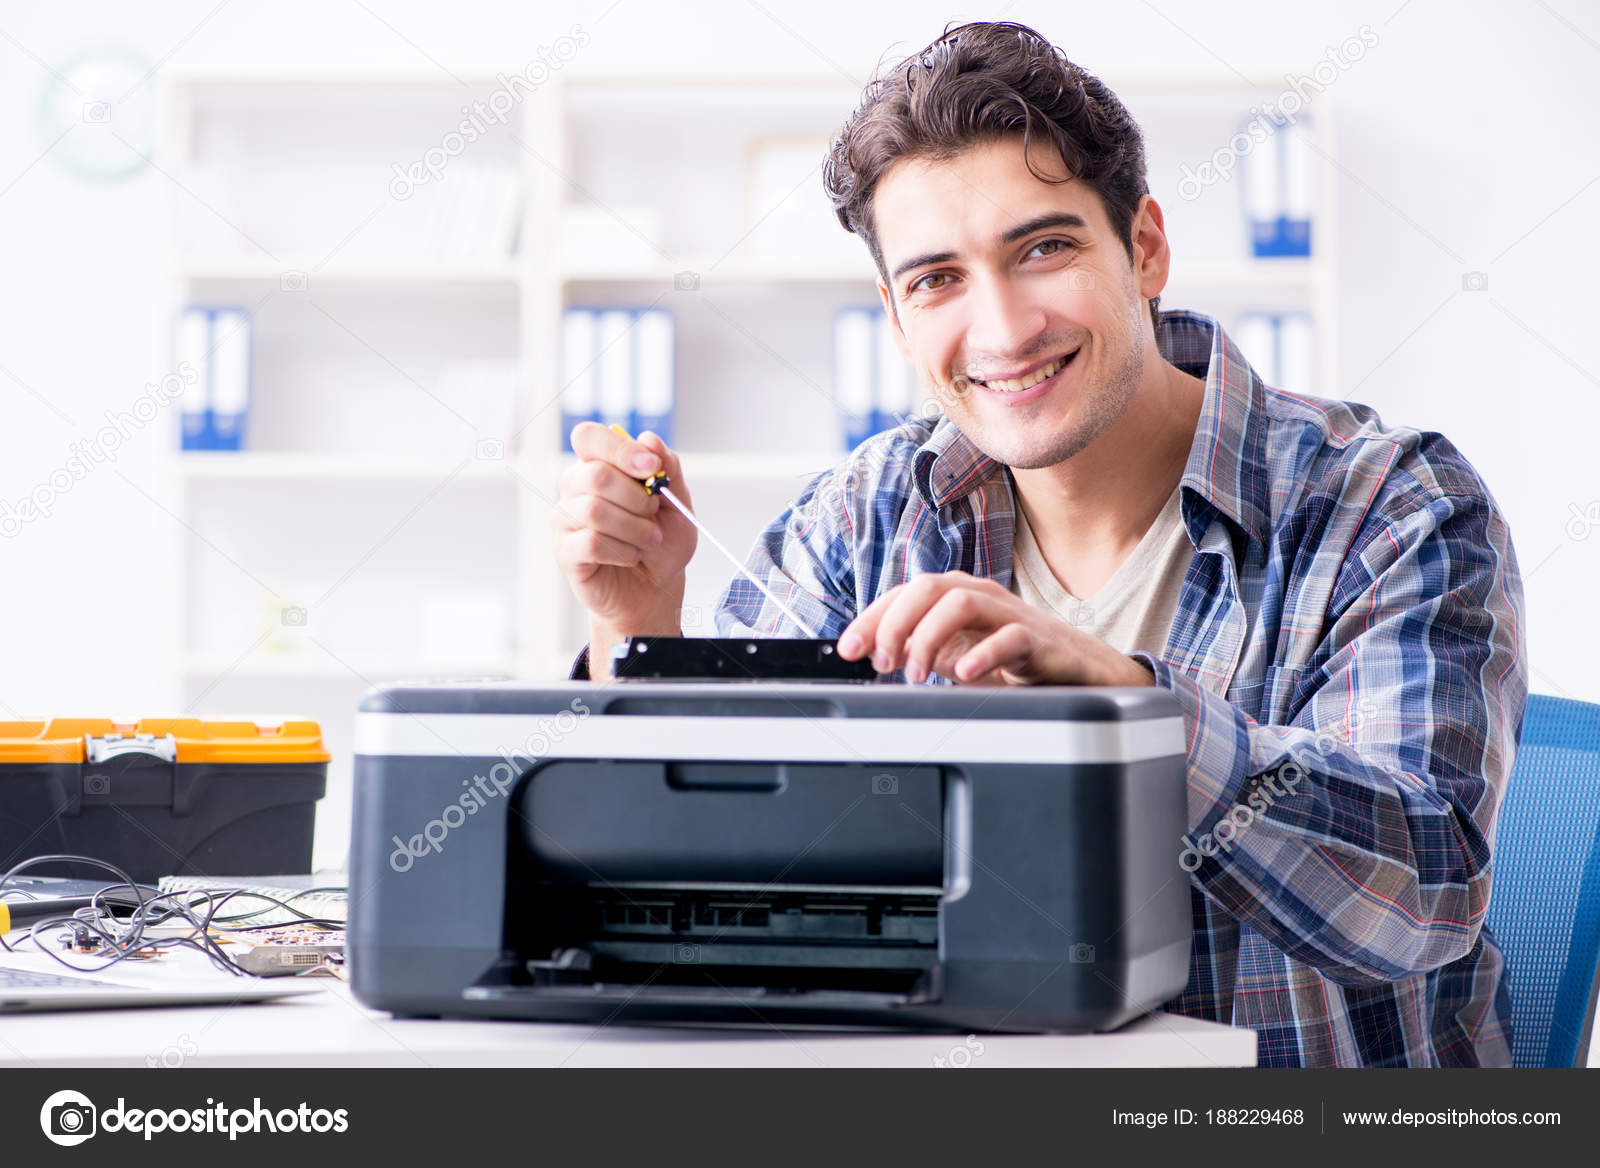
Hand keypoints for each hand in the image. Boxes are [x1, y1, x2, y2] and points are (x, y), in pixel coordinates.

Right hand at [553, 423, 696, 638]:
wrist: (656, 588)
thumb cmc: (662, 542)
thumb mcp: (678, 502)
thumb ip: (668, 468)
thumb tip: (648, 438)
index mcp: (599, 464)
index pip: (589, 437)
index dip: (619, 449)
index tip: (651, 468)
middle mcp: (575, 487)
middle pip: (595, 474)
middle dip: (636, 498)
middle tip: (654, 513)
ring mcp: (566, 519)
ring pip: (594, 510)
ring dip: (635, 528)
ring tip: (650, 540)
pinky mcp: (566, 551)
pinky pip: (591, 543)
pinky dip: (623, 551)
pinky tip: (631, 556)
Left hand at [836, 570, 1155, 686]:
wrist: (1083, 673)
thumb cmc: (1018, 659)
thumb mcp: (959, 655)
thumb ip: (923, 651)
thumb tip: (879, 653)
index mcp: (956, 596)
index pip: (904, 594)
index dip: (871, 618)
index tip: (848, 650)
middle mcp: (980, 597)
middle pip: (927, 588)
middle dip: (894, 623)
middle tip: (882, 663)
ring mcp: (1011, 615)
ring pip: (961, 602)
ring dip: (929, 637)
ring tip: (915, 674)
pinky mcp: (1041, 640)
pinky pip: (1011, 638)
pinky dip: (983, 654)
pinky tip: (963, 674)